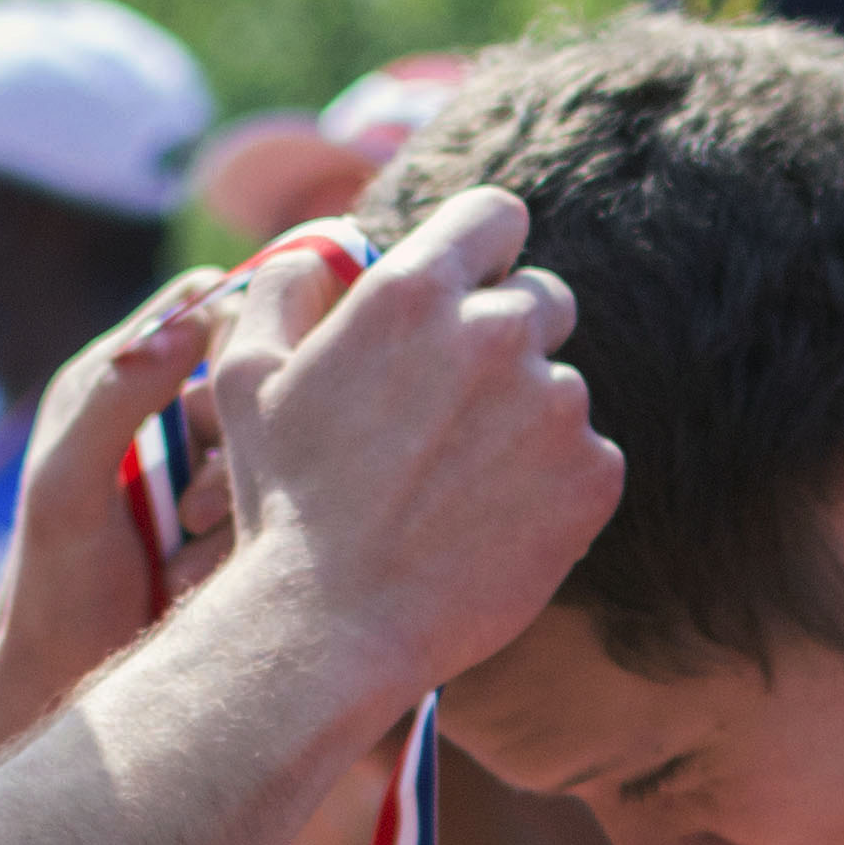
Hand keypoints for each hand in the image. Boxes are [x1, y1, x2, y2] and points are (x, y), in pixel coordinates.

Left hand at [0, 270, 227, 723]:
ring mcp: (196, 469)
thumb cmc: (50, 588)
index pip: (203, 307)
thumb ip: (118, 397)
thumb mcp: (69, 485)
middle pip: (250, 378)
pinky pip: (273, 505)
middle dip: (239, 437)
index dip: (241, 327)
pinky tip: (194, 579)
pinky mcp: (225, 522)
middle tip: (192, 507)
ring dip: (236, 499)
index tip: (250, 381)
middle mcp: (160, 416)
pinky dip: (240, 540)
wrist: (57, 689)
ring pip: (268, 447)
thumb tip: (192, 320)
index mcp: (114, 382)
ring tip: (185, 546)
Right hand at [201, 188, 618, 705]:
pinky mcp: (594, 475)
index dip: (487, 247)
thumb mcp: (249, 381)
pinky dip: (555, 487)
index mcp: (414, 292)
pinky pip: (590, 459)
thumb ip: (286, 291)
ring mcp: (556, 403)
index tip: (478, 281)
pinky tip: (494, 525)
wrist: (331, 630)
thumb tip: (317, 248)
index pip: (497, 215)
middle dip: (509, 341)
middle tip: (457, 414)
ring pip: (560, 389)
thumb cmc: (283, 505)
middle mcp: (497, 331)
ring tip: (460, 488)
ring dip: (527, 423)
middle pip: (544, 300)